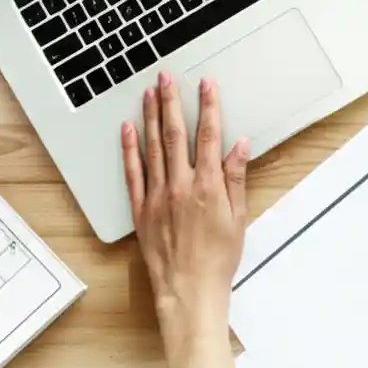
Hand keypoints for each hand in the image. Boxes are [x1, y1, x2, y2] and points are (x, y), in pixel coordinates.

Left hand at [120, 71, 249, 367]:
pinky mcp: (141, 210)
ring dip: (151, 117)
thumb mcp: (238, 218)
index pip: (210, 137)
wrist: (189, 291)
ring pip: (152, 147)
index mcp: (210, 187)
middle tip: (167, 76)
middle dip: (172, 102)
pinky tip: (128, 129)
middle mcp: (181, 186)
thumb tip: (240, 145)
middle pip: (175, 134)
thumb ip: (237, 178)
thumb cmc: (218, 260)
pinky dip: (129, 149)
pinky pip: (133, 173)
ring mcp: (158, 196)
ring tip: (149, 92)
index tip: (206, 84)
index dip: (208, 107)